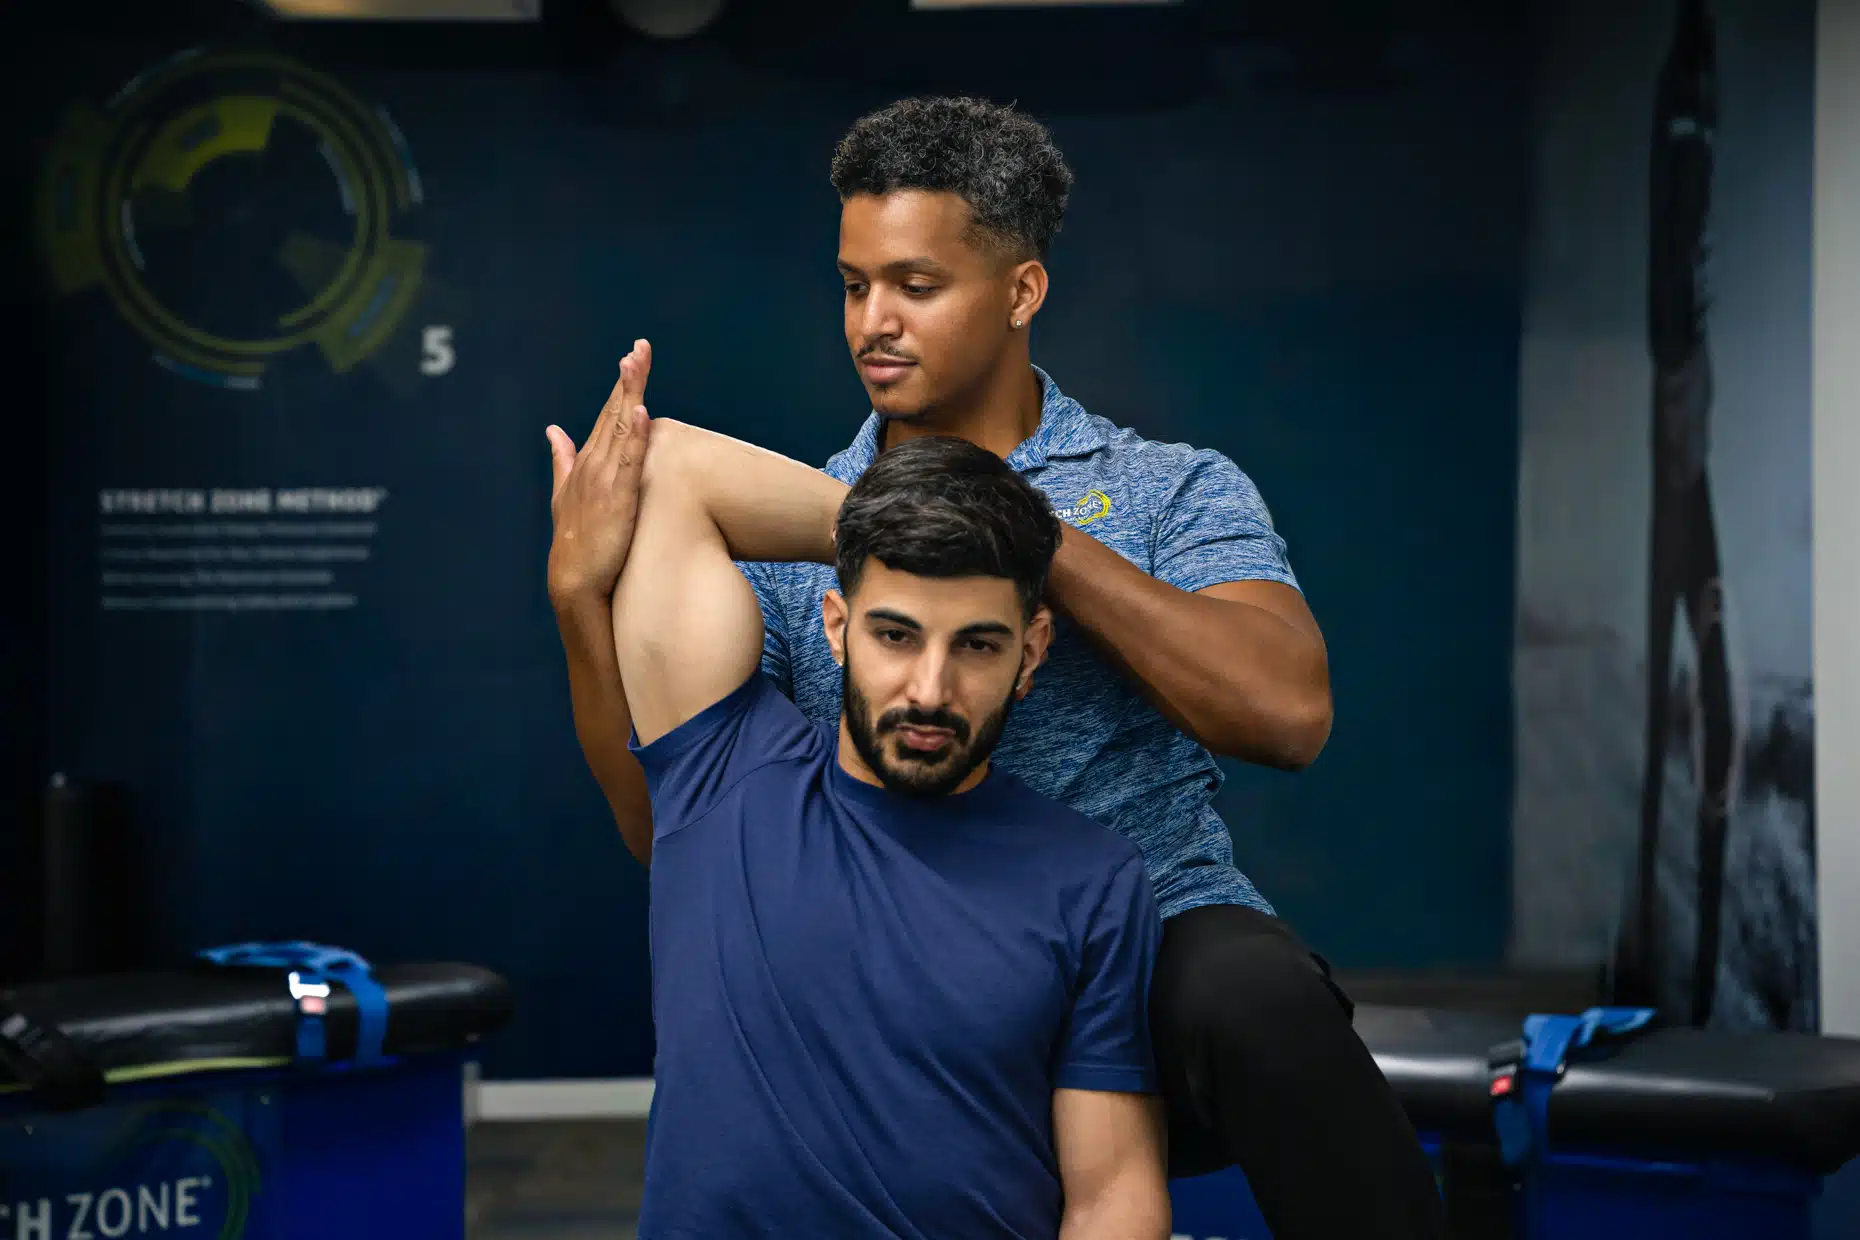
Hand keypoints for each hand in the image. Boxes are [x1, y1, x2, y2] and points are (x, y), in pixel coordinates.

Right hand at [546, 339, 652, 604]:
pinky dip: (633, 435)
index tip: (635, 355)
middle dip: (628, 378)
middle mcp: (593, 464)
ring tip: (637, 364)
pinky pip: (628, 461)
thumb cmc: (576, 541)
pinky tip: (641, 412)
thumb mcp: (566, 494)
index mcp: (587, 461)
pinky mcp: (616, 499)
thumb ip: (562, 459)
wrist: (574, 581)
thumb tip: (552, 430)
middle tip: (641, 346)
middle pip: (614, 412)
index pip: (607, 414)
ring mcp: (603, 479)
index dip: (622, 384)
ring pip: (620, 428)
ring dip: (629, 395)